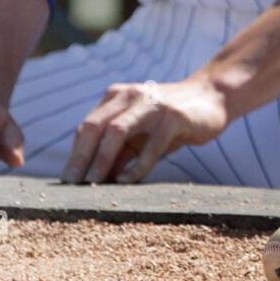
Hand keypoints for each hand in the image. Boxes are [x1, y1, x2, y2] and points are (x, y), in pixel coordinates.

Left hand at [61, 74, 229, 184]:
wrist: (212, 97)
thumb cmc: (170, 119)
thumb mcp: (140, 132)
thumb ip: (119, 149)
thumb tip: (95, 178)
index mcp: (117, 96)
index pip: (88, 126)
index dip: (76, 154)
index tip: (68, 181)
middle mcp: (131, 95)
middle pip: (96, 126)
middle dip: (82, 157)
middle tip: (74, 185)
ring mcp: (152, 104)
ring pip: (117, 131)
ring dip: (103, 160)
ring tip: (95, 184)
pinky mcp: (173, 116)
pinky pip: (150, 144)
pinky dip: (137, 165)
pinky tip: (128, 180)